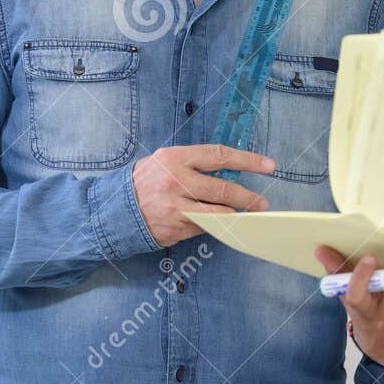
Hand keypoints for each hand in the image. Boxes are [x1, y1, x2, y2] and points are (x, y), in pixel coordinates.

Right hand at [132, 144, 274, 247]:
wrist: (115, 209)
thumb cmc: (146, 181)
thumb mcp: (165, 161)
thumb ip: (195, 164)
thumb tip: (231, 171)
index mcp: (176, 159)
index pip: (219, 156)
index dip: (248, 161)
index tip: (269, 166)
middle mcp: (176, 182)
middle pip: (224, 189)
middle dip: (248, 197)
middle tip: (262, 202)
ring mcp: (176, 207)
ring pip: (219, 213)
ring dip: (238, 215)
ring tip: (250, 216)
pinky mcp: (175, 228)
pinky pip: (205, 227)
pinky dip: (216, 225)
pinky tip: (223, 224)